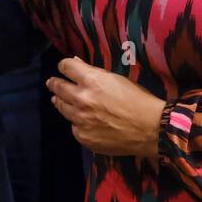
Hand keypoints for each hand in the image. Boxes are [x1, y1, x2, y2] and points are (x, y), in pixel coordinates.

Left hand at [47, 57, 165, 157]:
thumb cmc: (138, 100)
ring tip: (57, 100)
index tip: (63, 68)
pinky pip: (74, 127)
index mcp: (91, 80)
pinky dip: (76, 123)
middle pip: (58, 87)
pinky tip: (81, 122)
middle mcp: (81, 99)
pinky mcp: (83, 137)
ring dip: (59, 102)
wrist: (150, 129)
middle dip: (54, 83)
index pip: (66, 67)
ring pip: (61, 107)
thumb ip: (94, 73)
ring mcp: (80, 119)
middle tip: (51, 83)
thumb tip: (77, 64)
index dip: (63, 66)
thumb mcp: (117, 79)